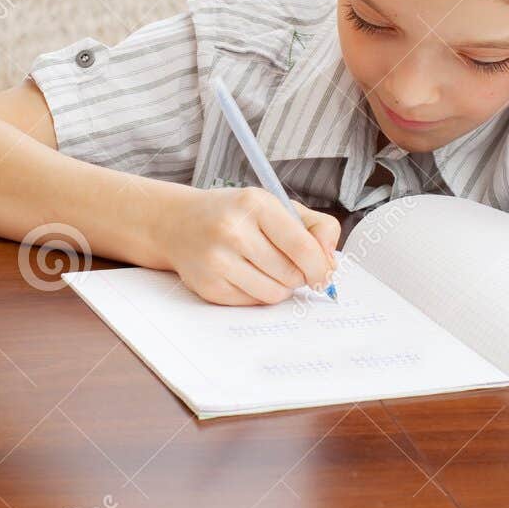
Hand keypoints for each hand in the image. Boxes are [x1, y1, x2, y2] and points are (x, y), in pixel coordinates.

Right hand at [157, 187, 339, 305]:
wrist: (178, 223)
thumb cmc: (236, 214)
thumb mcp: (275, 205)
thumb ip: (315, 227)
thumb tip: (330, 262)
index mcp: (255, 204)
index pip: (301, 246)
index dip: (320, 266)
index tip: (324, 272)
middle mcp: (232, 231)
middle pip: (291, 274)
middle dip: (299, 275)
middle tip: (288, 263)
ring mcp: (217, 261)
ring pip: (274, 293)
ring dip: (280, 286)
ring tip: (267, 268)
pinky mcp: (209, 286)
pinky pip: (253, 303)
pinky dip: (258, 293)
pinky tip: (246, 274)